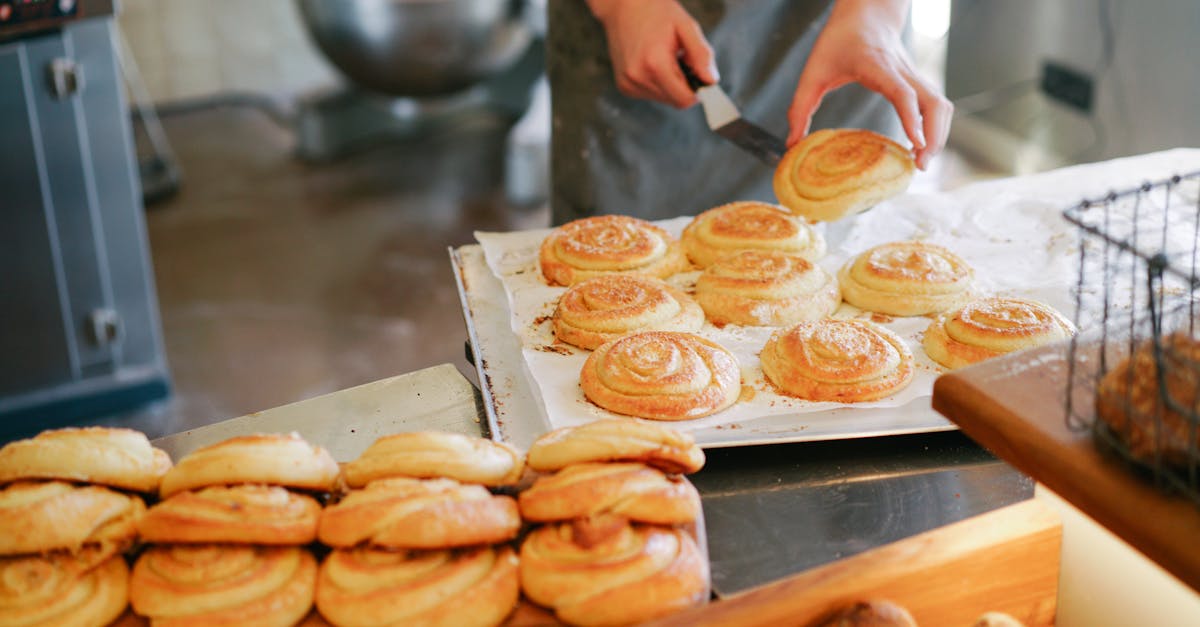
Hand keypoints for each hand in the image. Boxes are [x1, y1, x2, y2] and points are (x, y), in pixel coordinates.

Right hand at [587, 0, 718, 108]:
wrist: (623, 7)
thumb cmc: (656, 12)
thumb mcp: (686, 26)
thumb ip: (701, 54)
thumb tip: (710, 81)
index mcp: (655, 64)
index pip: (685, 99)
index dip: (697, 89)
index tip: (700, 74)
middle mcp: (638, 78)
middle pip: (675, 101)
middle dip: (684, 84)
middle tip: (680, 59)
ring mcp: (628, 84)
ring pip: (664, 99)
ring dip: (671, 83)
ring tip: (665, 58)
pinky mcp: (624, 86)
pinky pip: (651, 94)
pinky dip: (658, 82)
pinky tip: (653, 62)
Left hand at [786, 0, 952, 169]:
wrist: (867, 13)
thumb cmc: (839, 40)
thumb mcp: (813, 71)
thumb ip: (800, 107)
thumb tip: (792, 144)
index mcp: (877, 66)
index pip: (902, 93)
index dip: (911, 118)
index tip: (915, 144)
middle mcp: (902, 71)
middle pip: (932, 103)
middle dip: (934, 136)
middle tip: (919, 165)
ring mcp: (914, 76)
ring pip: (940, 104)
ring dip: (939, 134)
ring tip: (921, 161)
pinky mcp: (918, 81)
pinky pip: (936, 105)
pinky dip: (936, 127)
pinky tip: (922, 146)